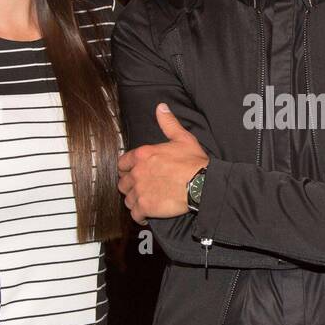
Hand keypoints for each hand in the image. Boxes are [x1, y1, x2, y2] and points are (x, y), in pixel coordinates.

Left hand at [117, 103, 209, 223]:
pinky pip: (134, 215)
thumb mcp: (182, 138)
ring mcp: (140, 190)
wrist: (202, 184)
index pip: (122, 163)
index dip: (127, 169)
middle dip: (130, 186)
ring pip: (127, 199)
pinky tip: (146, 215)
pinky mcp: (145, 207)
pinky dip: (139, 216)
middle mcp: (137, 172)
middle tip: (141, 189)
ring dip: (134, 201)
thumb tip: (161, 108)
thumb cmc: (194, 163)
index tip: (134, 173)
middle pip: (123, 183)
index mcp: (143, 155)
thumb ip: (168, 123)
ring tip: (145, 202)